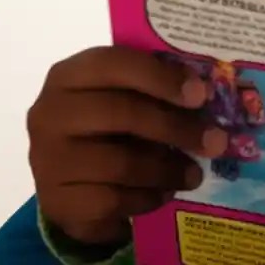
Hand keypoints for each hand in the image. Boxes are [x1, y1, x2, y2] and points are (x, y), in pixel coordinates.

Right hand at [27, 47, 227, 244]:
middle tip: (217, 141)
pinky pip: (112, 199)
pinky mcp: (55, 199)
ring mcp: (48, 158)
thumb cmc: (106, 126)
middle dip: (177, 128)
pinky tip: (164, 193)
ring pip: (120, 163)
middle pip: (122, 114)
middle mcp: (50, 112)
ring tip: (195, 173)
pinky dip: (146, 197)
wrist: (67, 180)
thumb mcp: (124, 98)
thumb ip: (154, 89)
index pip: (115, 64)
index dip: (161, 78)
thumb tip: (212, 96)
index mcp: (70, 75)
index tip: (202, 94)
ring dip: (168, 169)